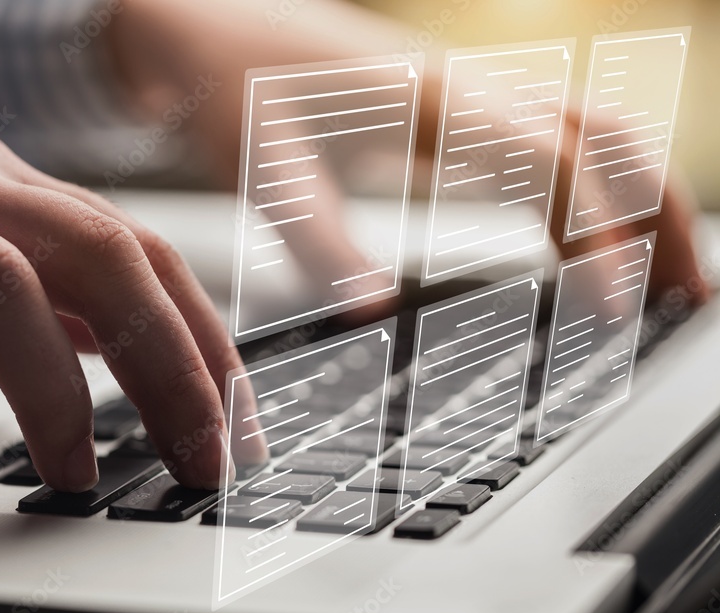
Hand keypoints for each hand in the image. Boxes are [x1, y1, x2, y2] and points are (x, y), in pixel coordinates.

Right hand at [0, 68, 266, 490]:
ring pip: (1, 283)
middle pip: (103, 260)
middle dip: (170, 366)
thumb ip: (32, 270)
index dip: (203, 336)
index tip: (235, 418)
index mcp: (1, 182)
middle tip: (201, 456)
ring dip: (53, 389)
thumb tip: (112, 338)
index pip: (140, 251)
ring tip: (72, 470)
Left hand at [110, 0, 705, 306]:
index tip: (617, 311)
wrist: (209, 31)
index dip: (596, 236)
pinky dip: (592, 190)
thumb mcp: (268, 173)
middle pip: (606, 135)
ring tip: (661, 281)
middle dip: (658, 215)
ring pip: (594, 129)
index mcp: (433, 102)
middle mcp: (469, 88)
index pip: (550, 165)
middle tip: (685, 301)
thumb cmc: (232, 92)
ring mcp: (470, 91)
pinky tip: (582, 238)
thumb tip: (376, 313)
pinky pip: (555, 138)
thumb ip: (320, 242)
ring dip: (640, 199)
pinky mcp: (458, 105)